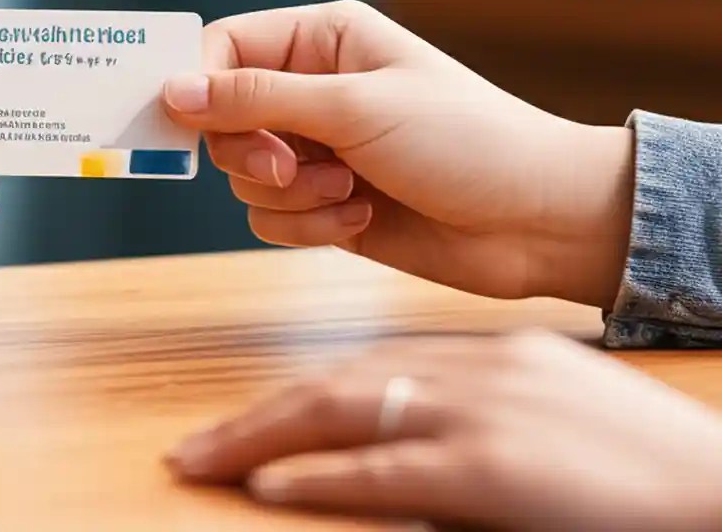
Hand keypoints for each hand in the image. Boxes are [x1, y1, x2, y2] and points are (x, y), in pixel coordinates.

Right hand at [162, 1, 633, 307]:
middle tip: (291, 167)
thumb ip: (256, 99)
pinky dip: (307, 226)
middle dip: (251, 153)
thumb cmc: (463, 142)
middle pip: (222, 120)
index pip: (224, 48)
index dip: (197, 86)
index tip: (186, 125)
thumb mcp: (354, 108)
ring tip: (350, 192)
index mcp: (323, 41)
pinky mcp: (325, 203)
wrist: (535, 221)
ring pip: (243, 177)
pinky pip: (270, 218)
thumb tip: (171, 91)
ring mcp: (318, 150)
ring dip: (289, 196)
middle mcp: (313, 90)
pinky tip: (361, 218)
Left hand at [165, 331, 721, 530]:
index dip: (302, 395)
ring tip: (203, 462)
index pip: (372, 366)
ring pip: (345, 413)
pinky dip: (320, 476)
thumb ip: (482, 420)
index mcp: (497, 358)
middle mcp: (481, 373)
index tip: (256, 421)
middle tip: (197, 446)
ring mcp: (485, 416)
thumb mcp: (555, 420)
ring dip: (261, 441)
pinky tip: (270, 484)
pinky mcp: (494, 470)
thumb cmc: (645, 466)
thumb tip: (404, 441)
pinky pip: (385, 469)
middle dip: (260, 418)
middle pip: (340, 382)